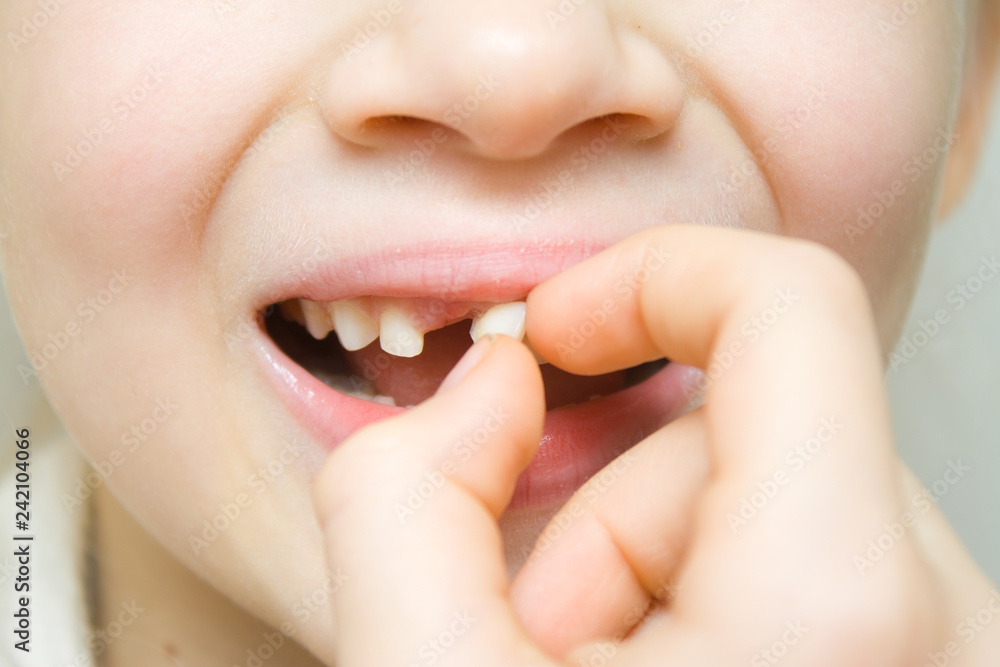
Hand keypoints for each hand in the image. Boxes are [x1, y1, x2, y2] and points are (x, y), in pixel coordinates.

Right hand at [312, 225, 999, 665]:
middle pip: (760, 426)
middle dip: (618, 512)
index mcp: (837, 608)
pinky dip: (722, 608)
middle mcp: (946, 630)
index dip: (651, 275)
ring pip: (787, 500)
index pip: (790, 300)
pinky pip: (825, 567)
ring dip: (660, 572)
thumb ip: (402, 496)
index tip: (559, 330)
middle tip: (542, 638)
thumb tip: (486, 392)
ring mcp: (950, 655)